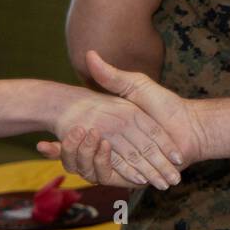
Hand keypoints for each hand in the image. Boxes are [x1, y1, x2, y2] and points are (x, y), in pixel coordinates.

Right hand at [37, 51, 203, 188]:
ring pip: (88, 167)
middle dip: (60, 152)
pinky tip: (95, 149)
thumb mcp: (135, 85)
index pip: (79, 136)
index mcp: (111, 129)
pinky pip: (108, 175)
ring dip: (78, 156)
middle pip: (78, 155)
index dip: (60, 141)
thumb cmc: (165, 105)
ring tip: (73, 141)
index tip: (41, 141)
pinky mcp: (130, 175)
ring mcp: (120, 163)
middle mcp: (113, 148)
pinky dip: (99, 164)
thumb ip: (111, 76)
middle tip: (42, 146)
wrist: (188, 128)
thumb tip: (88, 54)